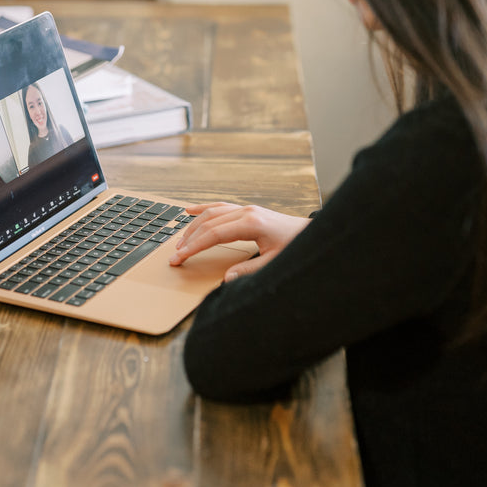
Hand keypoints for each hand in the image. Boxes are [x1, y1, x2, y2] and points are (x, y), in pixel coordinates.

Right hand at [168, 202, 309, 281]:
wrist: (312, 234)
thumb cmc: (296, 246)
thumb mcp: (274, 263)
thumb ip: (250, 271)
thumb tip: (226, 279)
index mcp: (251, 223)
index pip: (213, 235)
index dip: (193, 248)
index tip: (179, 258)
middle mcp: (246, 212)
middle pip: (208, 223)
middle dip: (189, 239)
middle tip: (175, 255)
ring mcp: (246, 209)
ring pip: (212, 213)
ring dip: (193, 226)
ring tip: (180, 241)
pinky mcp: (248, 211)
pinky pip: (220, 207)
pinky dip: (203, 209)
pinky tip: (190, 210)